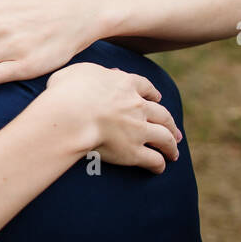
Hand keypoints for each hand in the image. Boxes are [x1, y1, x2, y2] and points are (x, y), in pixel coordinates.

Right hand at [43, 63, 181, 172]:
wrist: (70, 116)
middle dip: (170, 123)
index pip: (145, 87)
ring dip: (171, 145)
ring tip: (173, 152)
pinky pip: (153, 160)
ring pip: (164, 137)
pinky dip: (159, 165)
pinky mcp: (134, 151)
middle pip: (162, 113)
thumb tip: (91, 77)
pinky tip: (160, 169)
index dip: (153, 93)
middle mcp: (137, 106)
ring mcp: (138, 129)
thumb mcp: (74, 73)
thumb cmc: (65, 93)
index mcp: (124, 84)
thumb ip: (88, 73)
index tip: (157, 97)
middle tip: (175, 131)